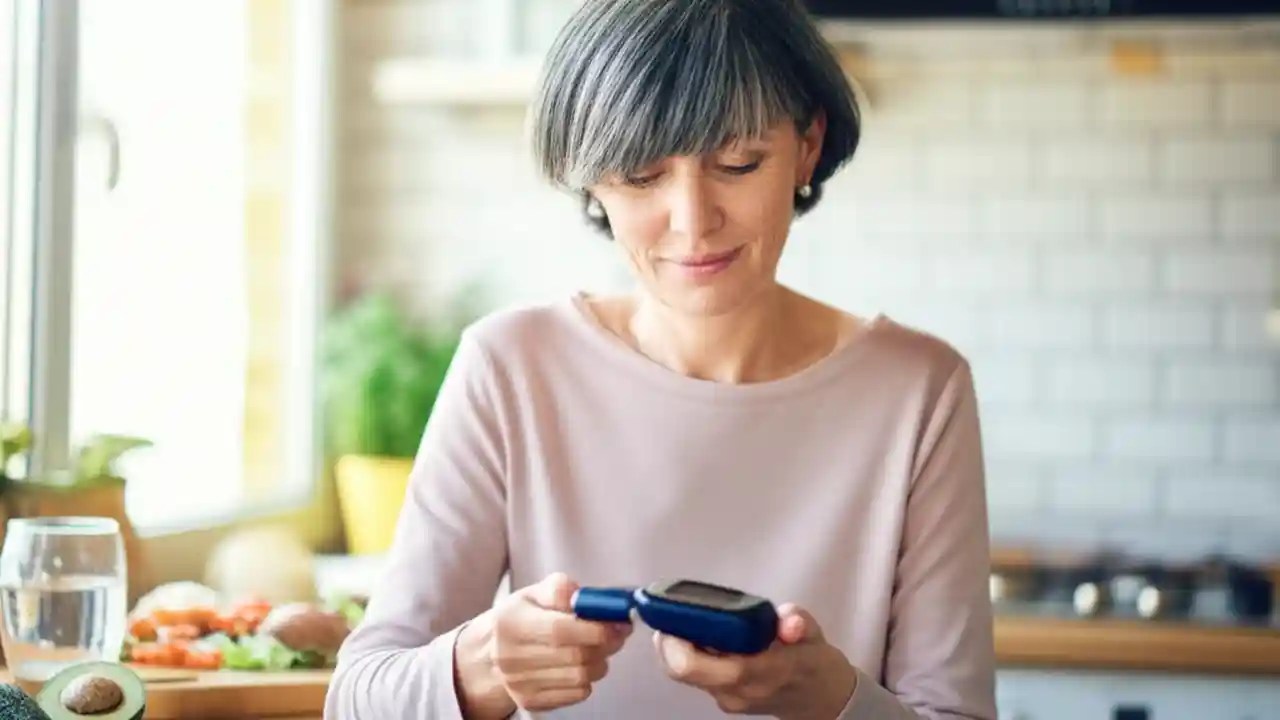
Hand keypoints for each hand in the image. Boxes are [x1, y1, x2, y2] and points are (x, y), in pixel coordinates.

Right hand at [459, 572, 631, 715]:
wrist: (490, 654)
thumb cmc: (520, 618)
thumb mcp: (533, 594)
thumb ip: (560, 589)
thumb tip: (587, 598)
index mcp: (510, 623)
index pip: (559, 630)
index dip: (595, 629)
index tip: (618, 623)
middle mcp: (510, 657)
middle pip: (575, 657)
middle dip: (606, 644)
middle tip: (617, 634)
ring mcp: (519, 684)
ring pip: (580, 677)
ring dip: (600, 662)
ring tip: (598, 649)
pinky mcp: (530, 702)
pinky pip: (576, 694)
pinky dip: (588, 680)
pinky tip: (582, 666)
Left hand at [652, 603, 856, 718]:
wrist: (819, 700)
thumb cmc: (813, 662)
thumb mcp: (814, 636)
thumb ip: (799, 622)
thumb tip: (789, 622)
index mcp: (764, 673)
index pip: (711, 667)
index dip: (682, 645)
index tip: (674, 618)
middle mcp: (740, 691)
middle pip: (684, 673)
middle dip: (668, 643)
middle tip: (668, 616)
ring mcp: (730, 700)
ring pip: (685, 676)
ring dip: (676, 649)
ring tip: (683, 621)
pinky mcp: (724, 700)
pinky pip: (694, 678)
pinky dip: (688, 656)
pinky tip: (698, 637)